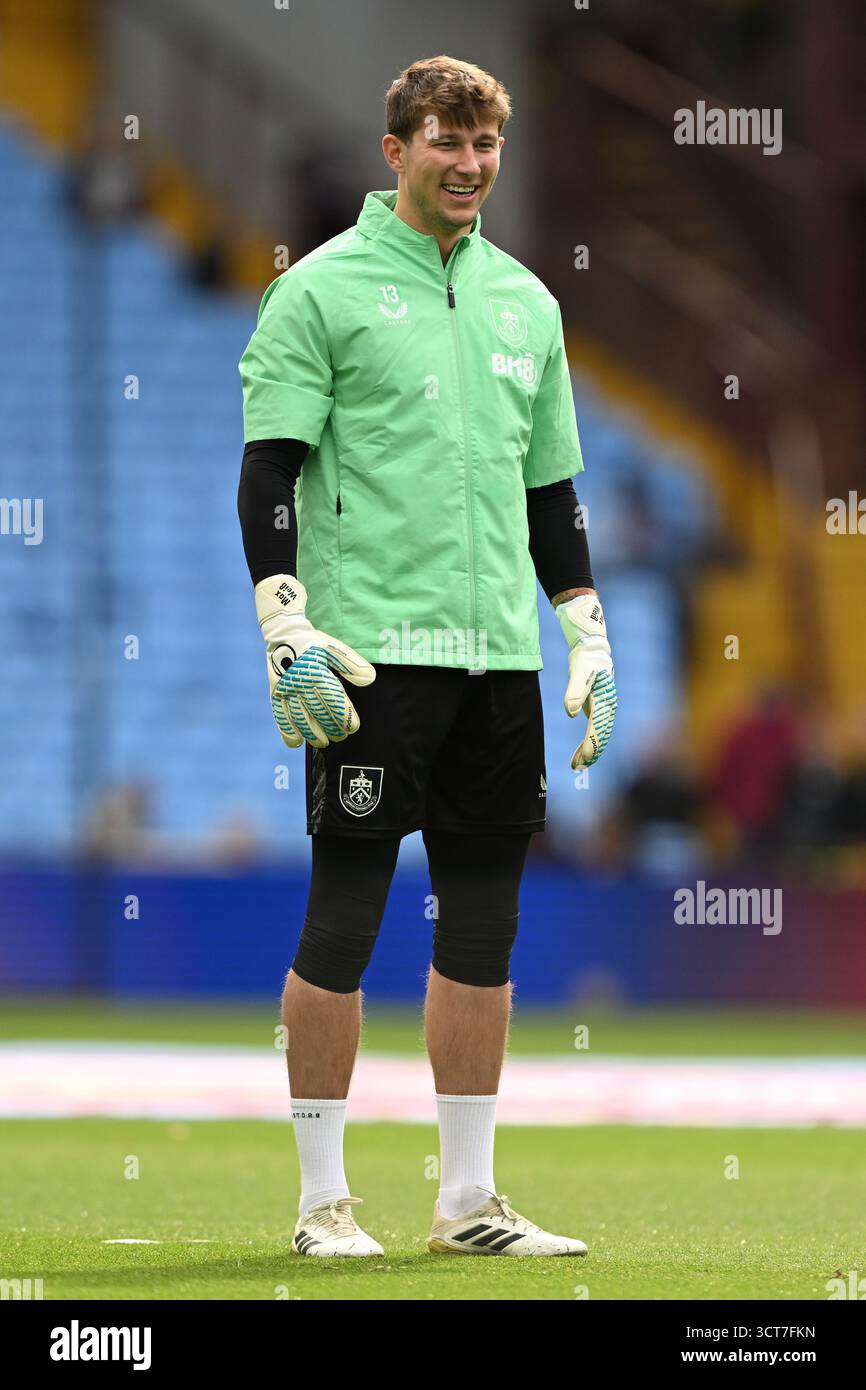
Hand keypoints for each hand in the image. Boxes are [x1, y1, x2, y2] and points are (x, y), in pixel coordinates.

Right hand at [255, 575, 375, 748]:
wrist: (283, 631)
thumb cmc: (314, 642)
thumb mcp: (334, 649)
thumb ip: (352, 665)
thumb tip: (371, 679)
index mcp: (318, 672)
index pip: (335, 701)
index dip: (345, 717)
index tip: (353, 728)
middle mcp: (302, 683)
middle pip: (319, 713)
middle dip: (332, 728)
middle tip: (340, 737)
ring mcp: (287, 689)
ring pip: (300, 718)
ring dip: (312, 734)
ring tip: (323, 743)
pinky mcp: (275, 692)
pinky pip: (280, 715)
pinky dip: (287, 731)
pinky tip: (295, 743)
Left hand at [556, 593, 616, 769]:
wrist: (592, 649)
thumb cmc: (586, 660)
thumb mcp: (579, 673)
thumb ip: (574, 692)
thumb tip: (570, 713)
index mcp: (605, 702)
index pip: (598, 729)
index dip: (590, 745)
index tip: (582, 758)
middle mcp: (608, 708)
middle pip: (601, 736)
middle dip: (590, 753)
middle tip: (576, 768)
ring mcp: (604, 710)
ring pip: (599, 736)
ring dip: (588, 751)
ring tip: (575, 766)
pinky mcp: (598, 709)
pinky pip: (595, 731)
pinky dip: (588, 743)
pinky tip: (579, 754)